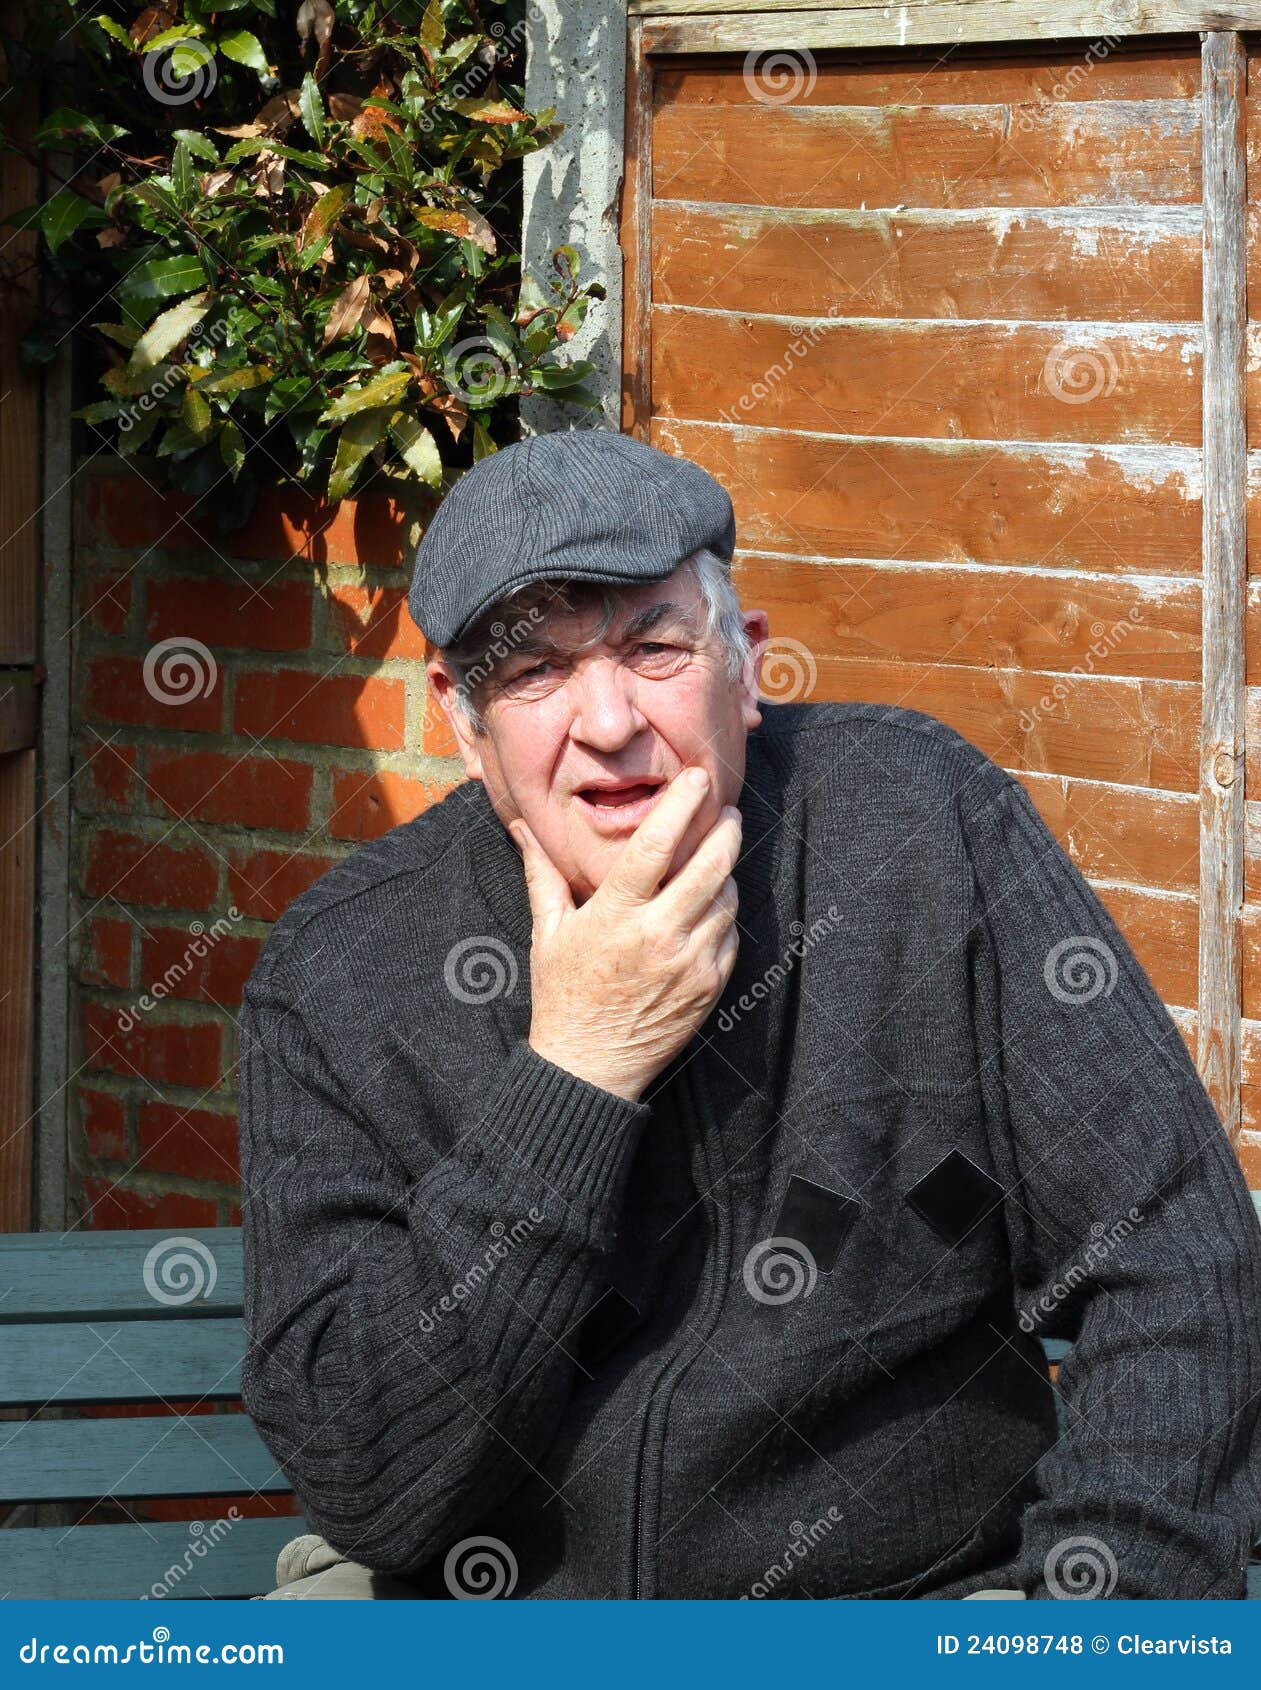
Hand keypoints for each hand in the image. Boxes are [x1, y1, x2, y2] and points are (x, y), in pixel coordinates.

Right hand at [509, 767, 740, 1102]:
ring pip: (727, 899)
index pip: (655, 845)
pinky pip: (731, 935)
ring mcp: (689, 963)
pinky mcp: (710, 987)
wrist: (588, 1067)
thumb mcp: (548, 932)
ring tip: (715, 860)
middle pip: (709, 866)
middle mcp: (658, 935)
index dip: (681, 805)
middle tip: (727, 812)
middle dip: (725, 830)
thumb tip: (521, 828)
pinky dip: (726, 915)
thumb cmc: (562, 996)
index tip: (697, 778)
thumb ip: (543, 875)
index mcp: (616, 915)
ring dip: (726, 874)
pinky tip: (711, 907)